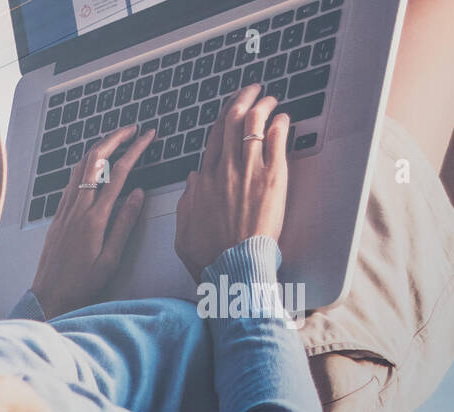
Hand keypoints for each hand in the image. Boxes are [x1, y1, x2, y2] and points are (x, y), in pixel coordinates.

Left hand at [29, 124, 154, 317]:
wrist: (48, 297)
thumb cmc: (81, 284)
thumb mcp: (110, 258)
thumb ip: (125, 223)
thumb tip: (139, 193)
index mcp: (95, 219)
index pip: (119, 173)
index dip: (136, 149)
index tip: (149, 135)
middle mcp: (77, 209)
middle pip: (95, 160)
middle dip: (115, 138)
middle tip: (133, 128)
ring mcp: (64, 210)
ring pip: (80, 167)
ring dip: (99, 148)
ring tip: (116, 140)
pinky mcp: (57, 216)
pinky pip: (71, 181)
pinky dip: (85, 165)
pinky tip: (93, 165)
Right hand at [174, 84, 290, 282]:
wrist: (234, 264)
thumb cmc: (210, 253)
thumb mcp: (184, 228)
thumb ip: (187, 200)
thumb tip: (193, 179)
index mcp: (204, 180)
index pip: (213, 137)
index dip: (223, 116)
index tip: (231, 107)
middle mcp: (225, 169)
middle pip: (232, 121)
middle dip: (243, 99)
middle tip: (253, 90)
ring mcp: (249, 171)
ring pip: (253, 123)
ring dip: (262, 105)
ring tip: (270, 99)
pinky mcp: (272, 178)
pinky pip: (276, 140)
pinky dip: (279, 124)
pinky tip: (283, 119)